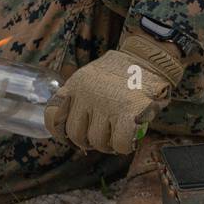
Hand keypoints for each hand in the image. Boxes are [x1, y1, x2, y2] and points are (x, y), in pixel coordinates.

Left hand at [44, 32, 184, 153]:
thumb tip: (75, 133)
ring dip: (109, 144)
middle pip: (76, 134)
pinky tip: (130, 137)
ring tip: (118, 133)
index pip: (52, 115)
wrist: (151, 57)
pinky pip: (119, 144)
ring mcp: (106, 104)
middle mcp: (87, 94)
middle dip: (89, 141)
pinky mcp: (128, 113)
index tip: (69, 137)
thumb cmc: (125, 72)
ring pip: (97, 141)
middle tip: (103, 136)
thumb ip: (83, 98)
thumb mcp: (93, 77)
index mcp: (76, 84)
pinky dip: (124, 146)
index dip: (60, 132)